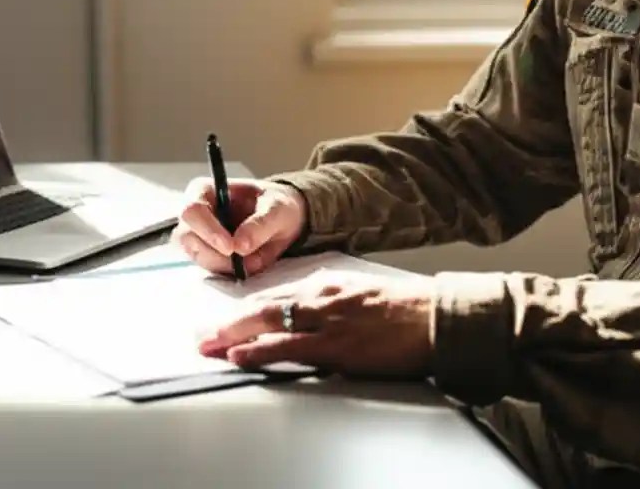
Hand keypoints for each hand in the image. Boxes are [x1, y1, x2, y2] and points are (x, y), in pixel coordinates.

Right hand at [172, 178, 307, 276]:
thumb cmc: (275, 204)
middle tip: (241, 263)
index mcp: (205, 191)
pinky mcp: (205, 256)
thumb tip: (240, 246)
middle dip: (214, 254)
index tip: (230, 247)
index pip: (192, 210)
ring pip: (196, 257)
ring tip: (251, 261)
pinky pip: (208, 269)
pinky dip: (228, 272)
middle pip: (187, 238)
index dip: (207, 230)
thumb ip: (260, 224)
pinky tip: (246, 265)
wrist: (280, 219)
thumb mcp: (276, 209)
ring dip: (222, 265)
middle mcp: (195, 214)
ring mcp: (197, 237)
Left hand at [197, 274, 435, 377]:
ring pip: (267, 322)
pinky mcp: (336, 345)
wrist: (436, 317)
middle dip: (228, 321)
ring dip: (232, 335)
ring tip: (208, 346)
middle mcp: (322, 297)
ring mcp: (327, 320)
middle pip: (263, 306)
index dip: (247, 309)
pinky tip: (239, 355)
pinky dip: (258, 350)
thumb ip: (334, 303)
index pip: (277, 294)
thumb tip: (311, 317)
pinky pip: (287, 347)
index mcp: (329, 284)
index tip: (227, 319)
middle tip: (203, 334)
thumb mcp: (364, 294)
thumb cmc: (408, 310)